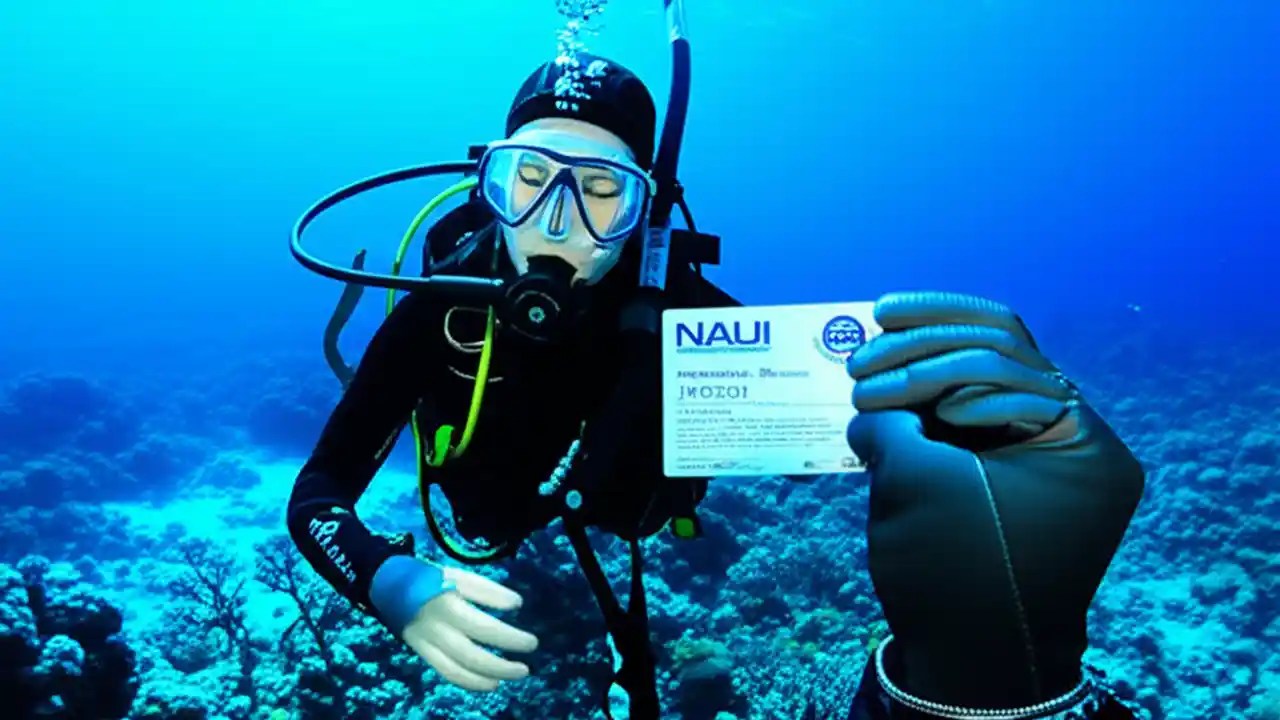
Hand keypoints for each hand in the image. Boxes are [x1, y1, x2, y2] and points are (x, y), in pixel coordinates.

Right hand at [370, 556, 538, 691]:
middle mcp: (437, 629)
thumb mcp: (459, 575)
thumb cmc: (432, 578)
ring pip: (459, 669)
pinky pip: (447, 673)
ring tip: (515, 674)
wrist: (388, 585)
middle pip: (472, 655)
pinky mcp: (422, 653)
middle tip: (527, 666)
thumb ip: (488, 590)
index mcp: (448, 605)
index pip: (484, 627)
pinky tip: (491, 683)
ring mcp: (427, 644)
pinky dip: (471, 682)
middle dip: (502, 664)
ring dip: (490, 676)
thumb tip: (516, 604)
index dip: (509, 638)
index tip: (531, 641)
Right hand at [845, 292, 1143, 710]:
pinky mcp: (1012, 479)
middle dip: (925, 346)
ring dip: (923, 366)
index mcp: (1083, 442)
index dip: (924, 360)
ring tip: (865, 360)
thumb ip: (891, 427)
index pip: (1003, 361)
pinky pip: (973, 419)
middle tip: (865, 340)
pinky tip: (885, 392)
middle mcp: (1076, 442)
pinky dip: (927, 404)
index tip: (866, 384)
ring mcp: (1045, 460)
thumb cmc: (958, 577)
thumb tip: (869, 409)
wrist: (975, 667)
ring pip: (986, 381)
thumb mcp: (916, 489)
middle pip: (1001, 357)